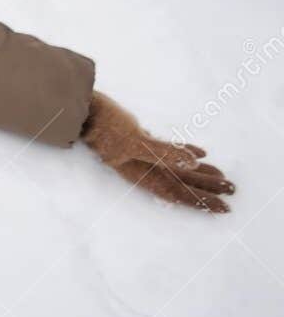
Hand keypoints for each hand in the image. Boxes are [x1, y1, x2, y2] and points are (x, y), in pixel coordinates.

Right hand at [82, 91, 234, 212]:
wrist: (83, 109)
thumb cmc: (105, 127)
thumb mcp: (135, 141)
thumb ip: (164, 152)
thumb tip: (194, 163)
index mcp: (142, 174)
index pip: (178, 192)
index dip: (201, 201)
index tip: (223, 207)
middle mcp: (144, 169)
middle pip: (182, 182)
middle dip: (207, 188)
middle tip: (232, 190)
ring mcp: (142, 155)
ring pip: (178, 168)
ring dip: (201, 173)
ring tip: (223, 176)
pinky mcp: (140, 140)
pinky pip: (169, 151)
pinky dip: (185, 153)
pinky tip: (201, 153)